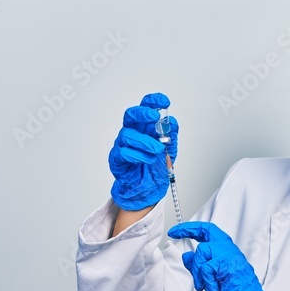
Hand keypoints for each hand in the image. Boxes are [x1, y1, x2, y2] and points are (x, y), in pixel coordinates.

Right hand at [108, 93, 179, 210]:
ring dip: (145, 141)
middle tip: (155, 118)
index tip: (164, 101)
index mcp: (145, 128)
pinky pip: (123, 153)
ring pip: (127, 134)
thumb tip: (172, 122)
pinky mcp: (117, 160)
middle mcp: (132, 133)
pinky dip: (138, 155)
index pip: (145, 108)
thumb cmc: (155, 167)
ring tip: (157, 149)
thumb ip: (171, 136)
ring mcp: (123, 145)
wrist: (148, 189)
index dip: (152, 101)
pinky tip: (147, 159)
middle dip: (142, 113)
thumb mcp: (169, 150)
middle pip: (130, 115)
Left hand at [168, 222, 267, 290]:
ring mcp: (231, 254)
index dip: (191, 229)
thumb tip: (186, 255)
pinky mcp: (229, 262)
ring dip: (198, 272)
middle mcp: (229, 250)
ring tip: (204, 286)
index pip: (208, 233)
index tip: (176, 231)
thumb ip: (198, 267)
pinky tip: (215, 290)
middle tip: (174, 233)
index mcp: (226, 252)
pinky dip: (207, 281)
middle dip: (187, 230)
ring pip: (202, 251)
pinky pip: (207, 267)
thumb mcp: (209, 280)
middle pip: (206, 231)